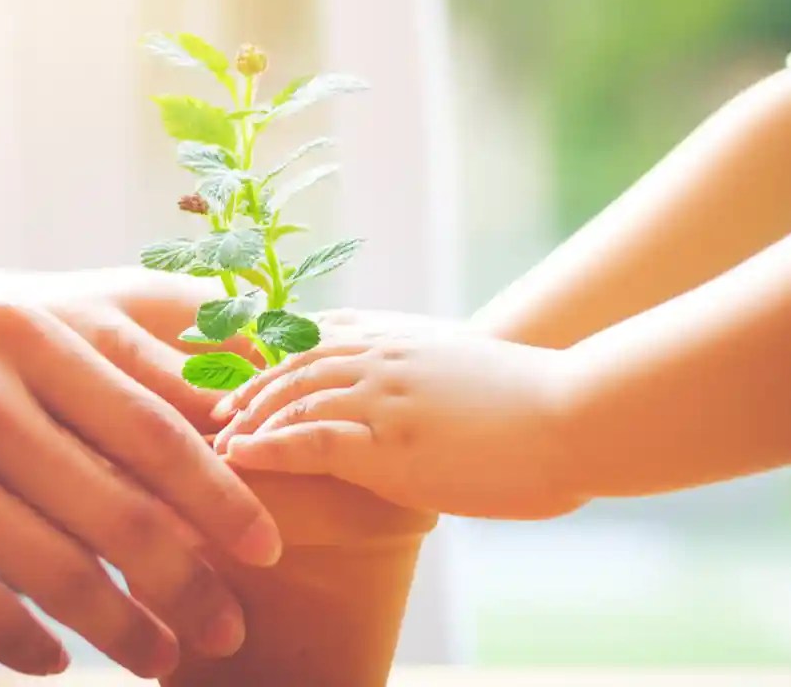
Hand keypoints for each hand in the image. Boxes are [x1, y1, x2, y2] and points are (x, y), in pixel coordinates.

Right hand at [0, 265, 279, 677]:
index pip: (157, 431)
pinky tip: (55, 660)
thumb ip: (97, 370)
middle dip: (192, 585)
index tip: (265, 551)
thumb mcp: (0, 321)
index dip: (223, 499)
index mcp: (27, 340)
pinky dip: (33, 647)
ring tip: (161, 659)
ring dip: (127, 632)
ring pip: (61, 575)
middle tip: (228, 629)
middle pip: (124, 515)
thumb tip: (210, 429)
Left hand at [213, 331, 586, 518]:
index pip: (318, 333)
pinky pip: (310, 440)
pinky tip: (239, 457)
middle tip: (214, 407)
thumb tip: (421, 393)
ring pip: (293, 398)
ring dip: (247, 418)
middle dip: (248, 385)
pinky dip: (267, 447)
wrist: (576, 414)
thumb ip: (430, 371)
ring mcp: (382, 397)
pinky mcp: (389, 442)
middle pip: (293, 363)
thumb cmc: (536, 400)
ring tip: (215, 439)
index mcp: (401, 338)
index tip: (243, 363)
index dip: (273, 349)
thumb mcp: (470, 368)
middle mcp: (382, 357)